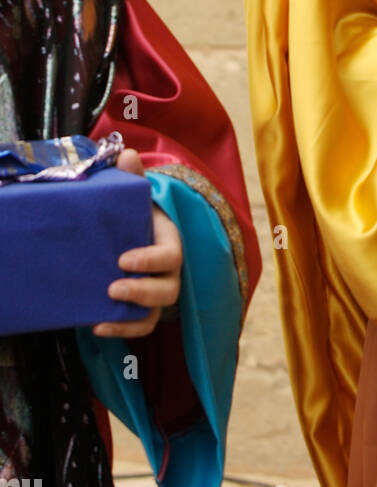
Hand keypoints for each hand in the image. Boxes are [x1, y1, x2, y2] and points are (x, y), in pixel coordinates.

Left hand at [92, 148, 182, 338]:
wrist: (129, 234)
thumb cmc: (132, 214)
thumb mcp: (134, 195)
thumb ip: (132, 176)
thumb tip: (127, 155)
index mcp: (169, 240)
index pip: (170, 255)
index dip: (150, 261)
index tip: (122, 259)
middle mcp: (169, 271)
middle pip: (169, 290)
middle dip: (142, 292)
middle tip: (112, 288)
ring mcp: (158, 292)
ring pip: (157, 312)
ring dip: (132, 316)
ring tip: (103, 312)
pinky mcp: (143, 309)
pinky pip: (141, 327)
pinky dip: (122, 331)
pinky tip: (96, 326)